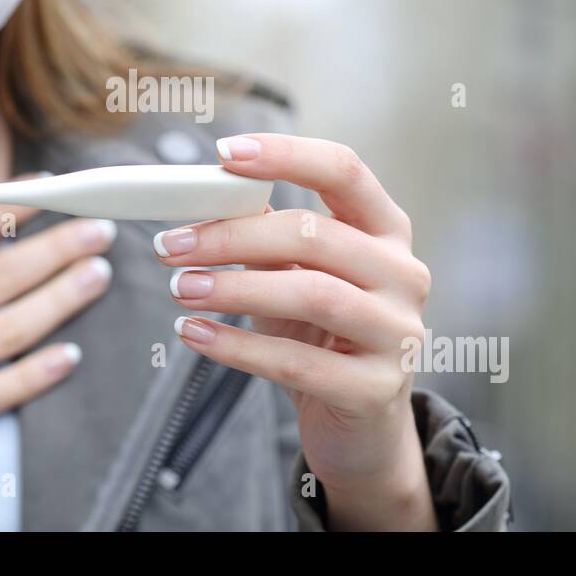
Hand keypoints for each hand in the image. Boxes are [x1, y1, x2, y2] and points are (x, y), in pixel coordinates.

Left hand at [156, 133, 436, 530]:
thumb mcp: (296, 275)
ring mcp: (397, 333)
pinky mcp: (376, 389)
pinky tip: (194, 335)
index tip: (224, 153)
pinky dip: (237, 347)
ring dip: (234, 288)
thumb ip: (266, 236)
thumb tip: (204, 202)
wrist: (363, 422)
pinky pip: (297, 362)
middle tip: (172, 246)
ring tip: (181, 288)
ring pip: (310, 294)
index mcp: (387, 230)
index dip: (285, 155)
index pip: (344, 171)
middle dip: (233, 235)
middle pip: (314, 234)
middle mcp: (403, 274)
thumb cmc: (323, 334)